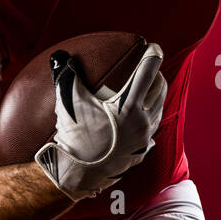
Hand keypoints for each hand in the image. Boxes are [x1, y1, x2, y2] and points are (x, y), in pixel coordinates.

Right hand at [34, 44, 165, 200]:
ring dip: (156, 95)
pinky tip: (144, 115)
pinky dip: (151, 115)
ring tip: (150, 88)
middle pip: (159, 89)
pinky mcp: (142, 150)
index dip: (152, 55)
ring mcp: (144, 137)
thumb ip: (66, 75)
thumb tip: (61, 55)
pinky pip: (153, 128)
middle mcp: (142, 120)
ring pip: (159, 108)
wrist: (77, 172)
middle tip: (151, 68)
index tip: (153, 47)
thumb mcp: (68, 102)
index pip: (148, 72)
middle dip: (157, 74)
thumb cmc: (73, 135)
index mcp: (128, 105)